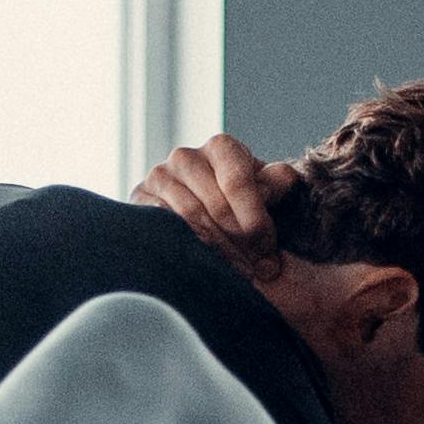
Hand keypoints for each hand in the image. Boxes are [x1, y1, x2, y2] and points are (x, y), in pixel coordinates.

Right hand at [131, 132, 290, 261]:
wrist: (199, 214)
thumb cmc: (240, 204)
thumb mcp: (264, 192)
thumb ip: (275, 184)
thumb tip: (284, 177)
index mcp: (221, 147)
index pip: (238, 182)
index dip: (256, 220)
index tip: (269, 250)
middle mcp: (186, 156)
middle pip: (216, 206)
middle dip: (242, 243)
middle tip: (260, 271)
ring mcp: (159, 176)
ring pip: (191, 220)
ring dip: (219, 253)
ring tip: (240, 276)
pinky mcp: (139, 199)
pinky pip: (164, 228)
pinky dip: (188, 250)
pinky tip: (206, 266)